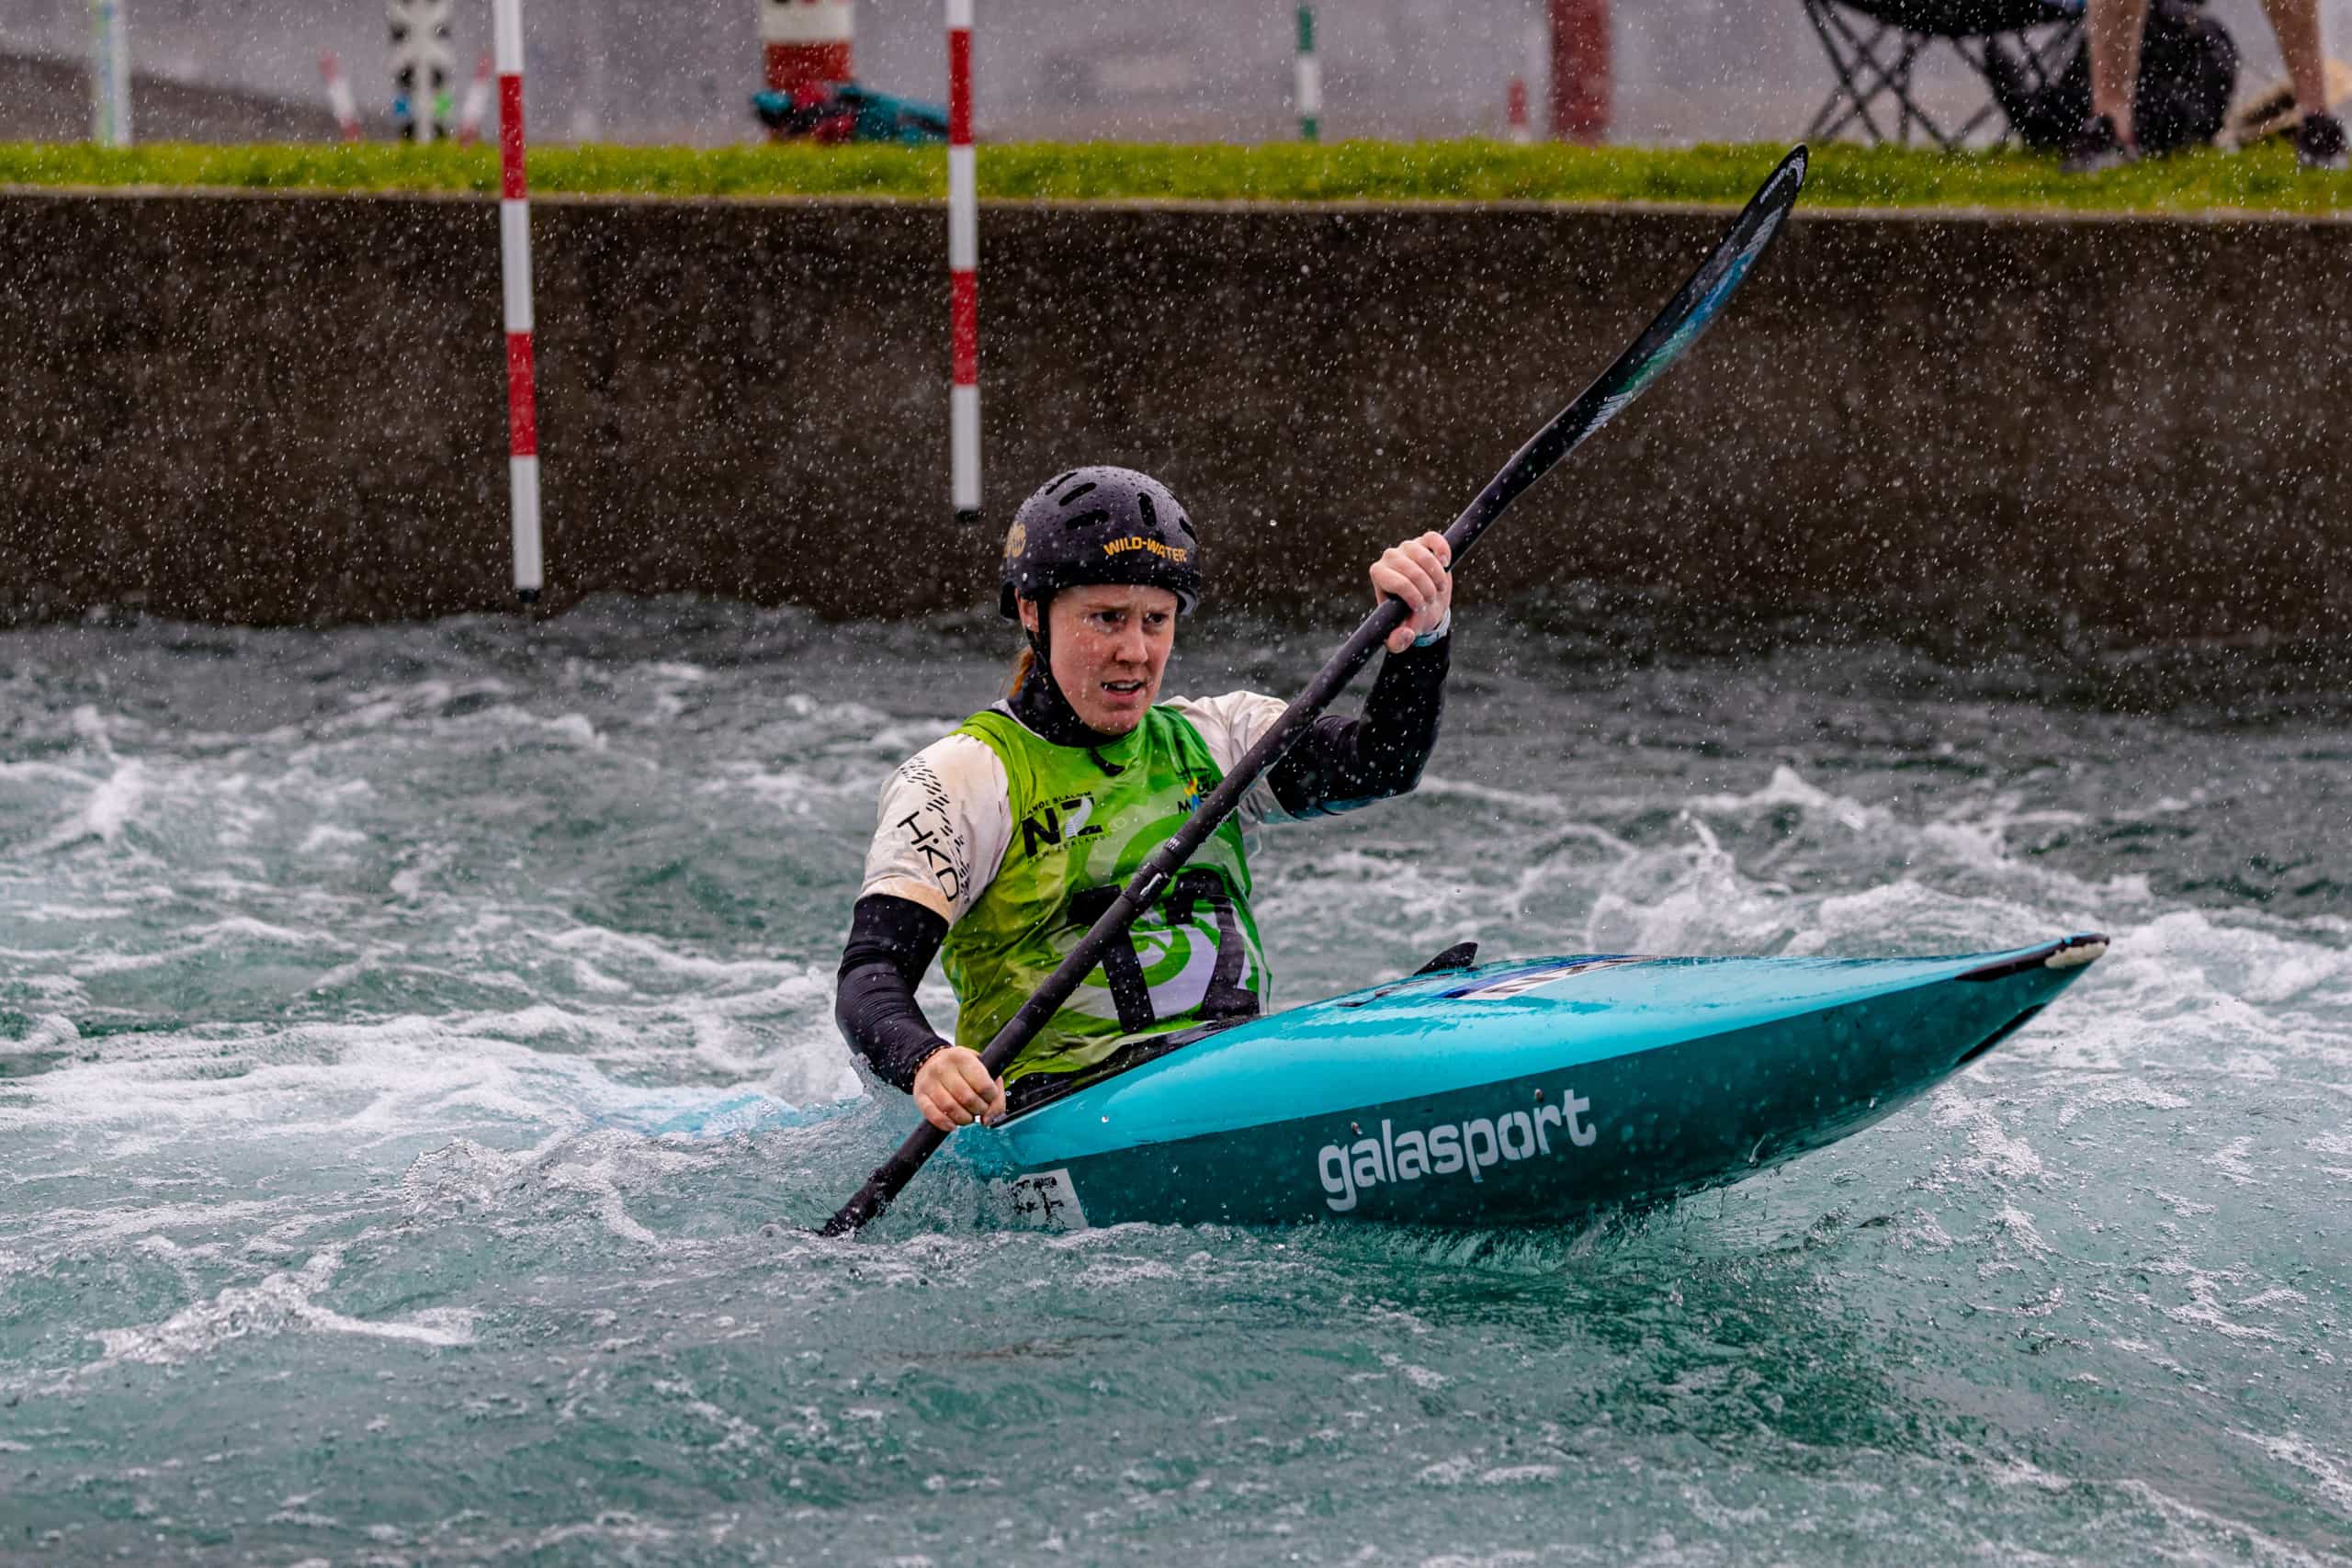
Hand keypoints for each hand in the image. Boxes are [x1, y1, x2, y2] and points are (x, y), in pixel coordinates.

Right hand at [913, 1045, 1005, 1130]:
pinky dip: (946, 1124)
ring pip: (951, 1109)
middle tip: (979, 1109)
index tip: (989, 1097)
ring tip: (968, 1116)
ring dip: (965, 1119)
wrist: (929, 1060)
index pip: (984, 1085)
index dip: (991, 1097)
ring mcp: (929, 1082)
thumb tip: (988, 1120)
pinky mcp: (919, 1096)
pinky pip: (934, 1116)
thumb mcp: (983, 1070)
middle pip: (968, 1099)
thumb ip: (996, 1095)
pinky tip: (953, 1124)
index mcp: (962, 1057)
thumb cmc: (962, 1069)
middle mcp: (943, 1067)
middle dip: (979, 1110)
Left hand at [1370, 531, 1453, 653]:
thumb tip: (1405, 635)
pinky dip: (1442, 549)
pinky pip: (1433, 538)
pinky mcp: (1424, 541)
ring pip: (1423, 555)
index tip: (1420, 607)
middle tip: (1431, 600)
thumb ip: (1398, 641)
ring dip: (1436, 575)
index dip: (1413, 597)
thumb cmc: (1409, 619)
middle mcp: (1389, 557)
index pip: (1398, 582)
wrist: (1426, 605)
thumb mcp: (1401, 635)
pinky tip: (1446, 562)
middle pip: (1412, 570)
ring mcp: (1407, 547)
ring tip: (1439, 588)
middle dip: (1426, 589)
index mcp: (1379, 574)